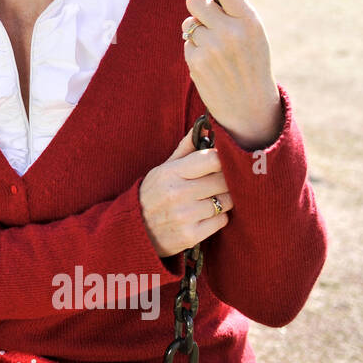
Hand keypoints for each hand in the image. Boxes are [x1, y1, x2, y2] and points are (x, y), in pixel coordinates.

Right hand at [139, 129, 233, 257]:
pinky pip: (221, 221)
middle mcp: (177, 193)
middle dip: (227, 181)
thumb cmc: (153, 195)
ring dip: (224, 200)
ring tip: (211, 199)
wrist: (135, 231)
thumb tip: (204, 127)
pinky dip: (218, 218)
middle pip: (224, 180)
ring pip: (226, 201)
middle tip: (220, 183)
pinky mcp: (190, 235)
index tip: (224, 163)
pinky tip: (205, 216)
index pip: (212, 159)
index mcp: (171, 172)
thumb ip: (185, 150)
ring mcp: (184, 215)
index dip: (224, 160)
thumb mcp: (162, 170)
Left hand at [182, 0, 282, 149]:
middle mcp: (230, 31)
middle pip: (195, 1)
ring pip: (189, 23)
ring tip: (215, 46)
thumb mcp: (254, 33)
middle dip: (197, 5)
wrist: (249, 104)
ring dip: (197, 30)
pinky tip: (210, 62)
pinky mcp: (196, 61)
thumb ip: (236, 10)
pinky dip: (195, 48)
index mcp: (249, 20)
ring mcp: (211, 47)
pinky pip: (186, 42)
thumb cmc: (252, 63)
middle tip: (206, 15)